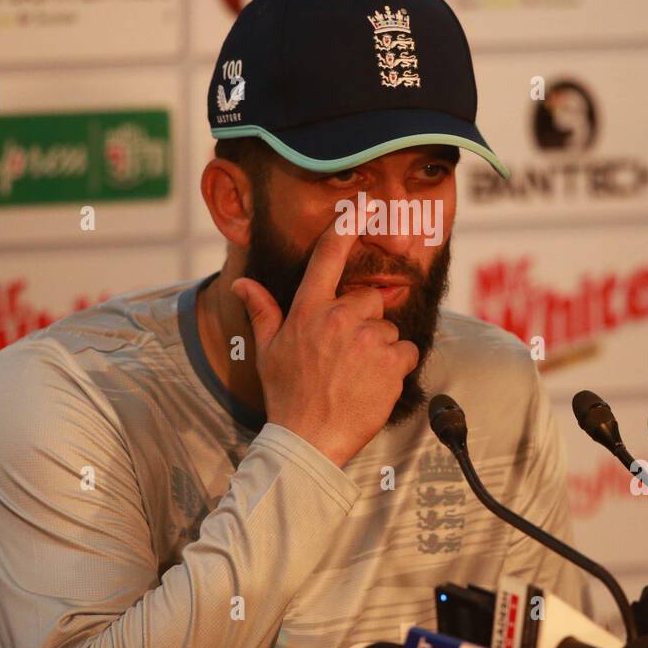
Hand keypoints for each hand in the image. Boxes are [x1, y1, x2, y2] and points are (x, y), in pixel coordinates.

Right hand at [231, 220, 419, 467]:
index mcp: (308, 311)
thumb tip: (242, 283)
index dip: (345, 228)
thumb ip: (262, 311)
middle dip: (364, 321)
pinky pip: (405, 352)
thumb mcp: (268, 351)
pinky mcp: (390, 363)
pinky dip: (396, 367)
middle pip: (369, 300)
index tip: (360, 207)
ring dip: (379, 349)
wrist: (308, 441)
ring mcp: (367, 340)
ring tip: (356, 375)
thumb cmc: (286, 395)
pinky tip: (374, 384)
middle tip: (345, 353)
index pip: (327, 258)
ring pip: (388, 330)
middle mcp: (338, 319)